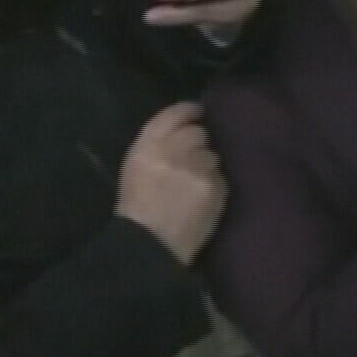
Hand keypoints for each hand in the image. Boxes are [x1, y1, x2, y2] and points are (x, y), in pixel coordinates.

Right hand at [116, 102, 227, 264]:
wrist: (150, 245)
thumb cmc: (136, 209)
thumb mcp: (136, 168)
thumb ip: (157, 146)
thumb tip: (181, 130)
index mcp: (147, 146)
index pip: (174, 114)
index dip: (189, 111)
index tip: (197, 112)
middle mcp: (174, 151)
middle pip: (198, 133)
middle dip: (197, 143)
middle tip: (191, 158)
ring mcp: (198, 168)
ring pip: (212, 155)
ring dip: (205, 165)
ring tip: (193, 183)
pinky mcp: (216, 186)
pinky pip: (220, 176)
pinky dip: (213, 184)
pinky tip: (201, 198)